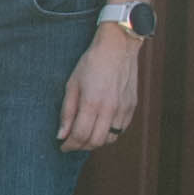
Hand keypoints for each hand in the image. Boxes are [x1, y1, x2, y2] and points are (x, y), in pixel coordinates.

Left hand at [58, 22, 145, 150]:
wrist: (118, 47)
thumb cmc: (91, 63)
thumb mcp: (72, 84)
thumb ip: (67, 112)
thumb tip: (61, 135)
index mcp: (92, 103)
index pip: (80, 135)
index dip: (69, 145)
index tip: (62, 146)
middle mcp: (110, 109)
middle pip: (95, 142)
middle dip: (81, 146)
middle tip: (72, 143)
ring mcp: (123, 109)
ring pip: (110, 139)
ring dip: (96, 142)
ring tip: (85, 135)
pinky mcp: (132, 107)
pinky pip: (121, 130)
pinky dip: (109, 134)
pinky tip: (100, 127)